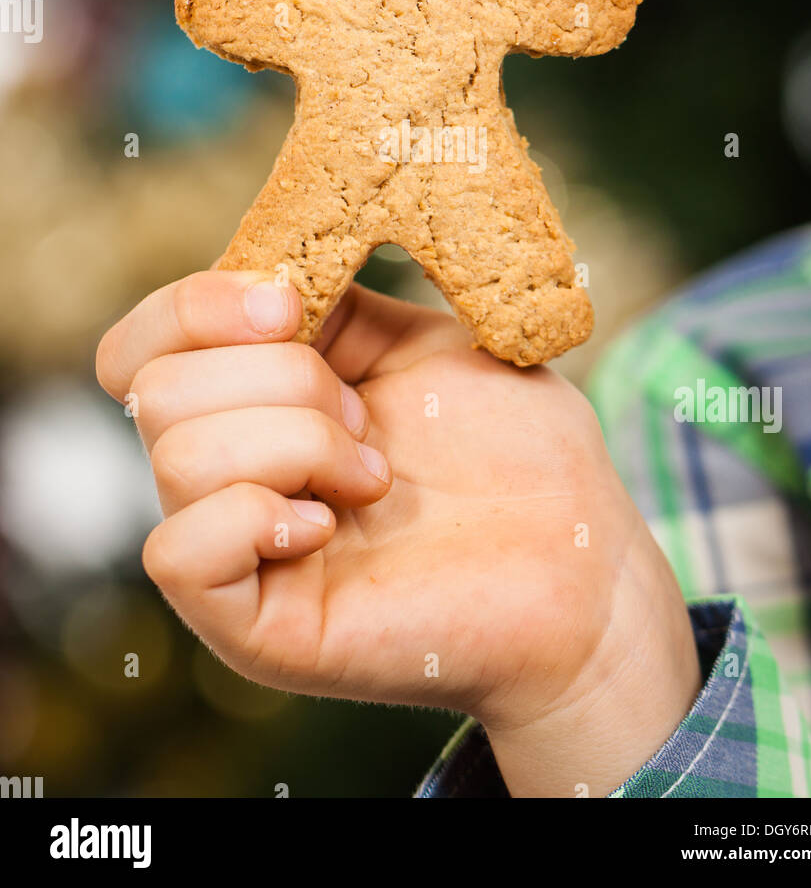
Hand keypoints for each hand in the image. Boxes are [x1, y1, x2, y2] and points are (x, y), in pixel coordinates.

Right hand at [96, 271, 699, 796]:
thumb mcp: (418, 344)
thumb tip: (261, 268)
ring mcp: (235, 553)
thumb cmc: (513, 452)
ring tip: (374, 477)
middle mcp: (227, 478)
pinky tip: (328, 526)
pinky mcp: (251, 626)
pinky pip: (179, 553)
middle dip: (283, 379)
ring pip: (178, 456)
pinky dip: (254, 517)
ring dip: (296, 442)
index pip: (144, 348)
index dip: (195, 307)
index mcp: (256, 406)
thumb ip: (332, 305)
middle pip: (162, 391)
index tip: (288, 302)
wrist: (581, 560)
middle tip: (368, 419)